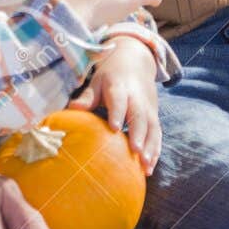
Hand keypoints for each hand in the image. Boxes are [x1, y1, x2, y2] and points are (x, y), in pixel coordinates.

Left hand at [71, 36, 161, 172]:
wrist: (136, 61)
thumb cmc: (111, 76)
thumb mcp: (98, 81)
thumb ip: (88, 96)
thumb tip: (71, 109)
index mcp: (119, 87)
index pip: (119, 100)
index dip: (117, 112)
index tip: (114, 128)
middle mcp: (136, 97)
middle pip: (139, 115)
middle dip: (139, 134)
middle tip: (135, 151)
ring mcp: (148, 107)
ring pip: (152, 127)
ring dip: (150, 147)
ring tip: (146, 167)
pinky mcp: (154, 115)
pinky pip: (157, 134)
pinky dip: (155, 150)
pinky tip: (150, 168)